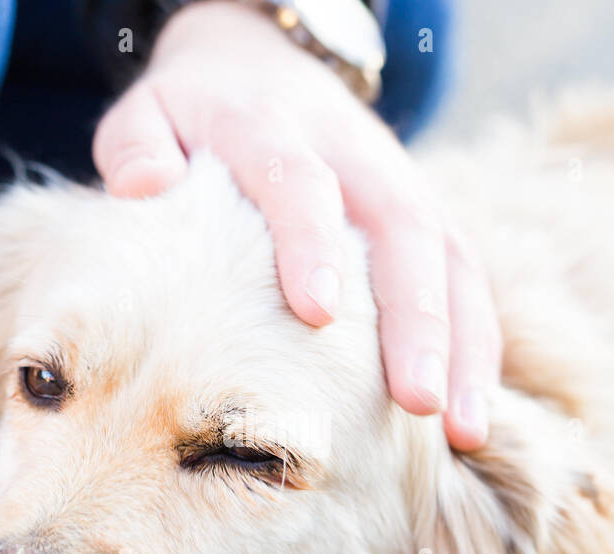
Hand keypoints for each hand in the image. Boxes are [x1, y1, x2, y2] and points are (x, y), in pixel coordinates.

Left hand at [92, 1, 499, 448]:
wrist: (259, 63)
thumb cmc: (193, 117)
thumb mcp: (148, 113)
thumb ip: (136, 147)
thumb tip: (146, 188)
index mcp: (272, 125)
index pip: (299, 179)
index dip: (312, 240)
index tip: (316, 310)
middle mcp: (352, 152)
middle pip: (402, 226)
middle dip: (416, 316)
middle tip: (416, 399)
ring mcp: (399, 182)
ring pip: (450, 258)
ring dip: (462, 345)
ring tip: (462, 429)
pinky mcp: (427, 213)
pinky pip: (466, 278)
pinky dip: (476, 345)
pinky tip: (471, 414)